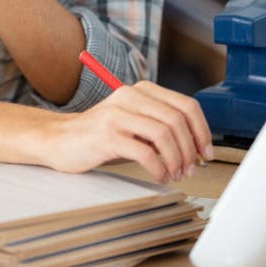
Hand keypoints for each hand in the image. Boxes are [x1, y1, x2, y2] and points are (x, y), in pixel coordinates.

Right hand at [50, 80, 212, 182]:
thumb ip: (159, 124)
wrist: (59, 140)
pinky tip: (159, 176)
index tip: (205, 151)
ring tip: (174, 174)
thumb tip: (196, 144)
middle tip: (191, 168)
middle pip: (177, 120)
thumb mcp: (133, 122)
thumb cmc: (100, 135)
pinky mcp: (108, 135)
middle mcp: (130, 96)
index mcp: (141, 90)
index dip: (202, 130)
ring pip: (164, 134)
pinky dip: (159, 168)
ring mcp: (118, 114)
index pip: (186, 105)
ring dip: (176, 160)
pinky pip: (145, 152)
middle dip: (190, 149)